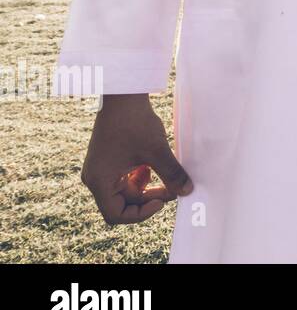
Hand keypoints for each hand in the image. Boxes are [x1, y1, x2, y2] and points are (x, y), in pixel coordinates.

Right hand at [81, 93, 192, 225]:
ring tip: (166, 179)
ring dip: (145, 189)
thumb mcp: (157, 151)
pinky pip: (123, 179)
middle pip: (121, 204)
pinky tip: (153, 167)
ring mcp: (100, 168)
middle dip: (147, 200)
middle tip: (172, 190)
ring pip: (124, 192)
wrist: (123, 95)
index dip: (141, 213)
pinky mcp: (107, 159)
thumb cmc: (135, 122)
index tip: (163, 201)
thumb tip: (187, 191)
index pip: (116, 214)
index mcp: (99, 181)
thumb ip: (172, 174)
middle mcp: (95, 178)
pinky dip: (140, 178)